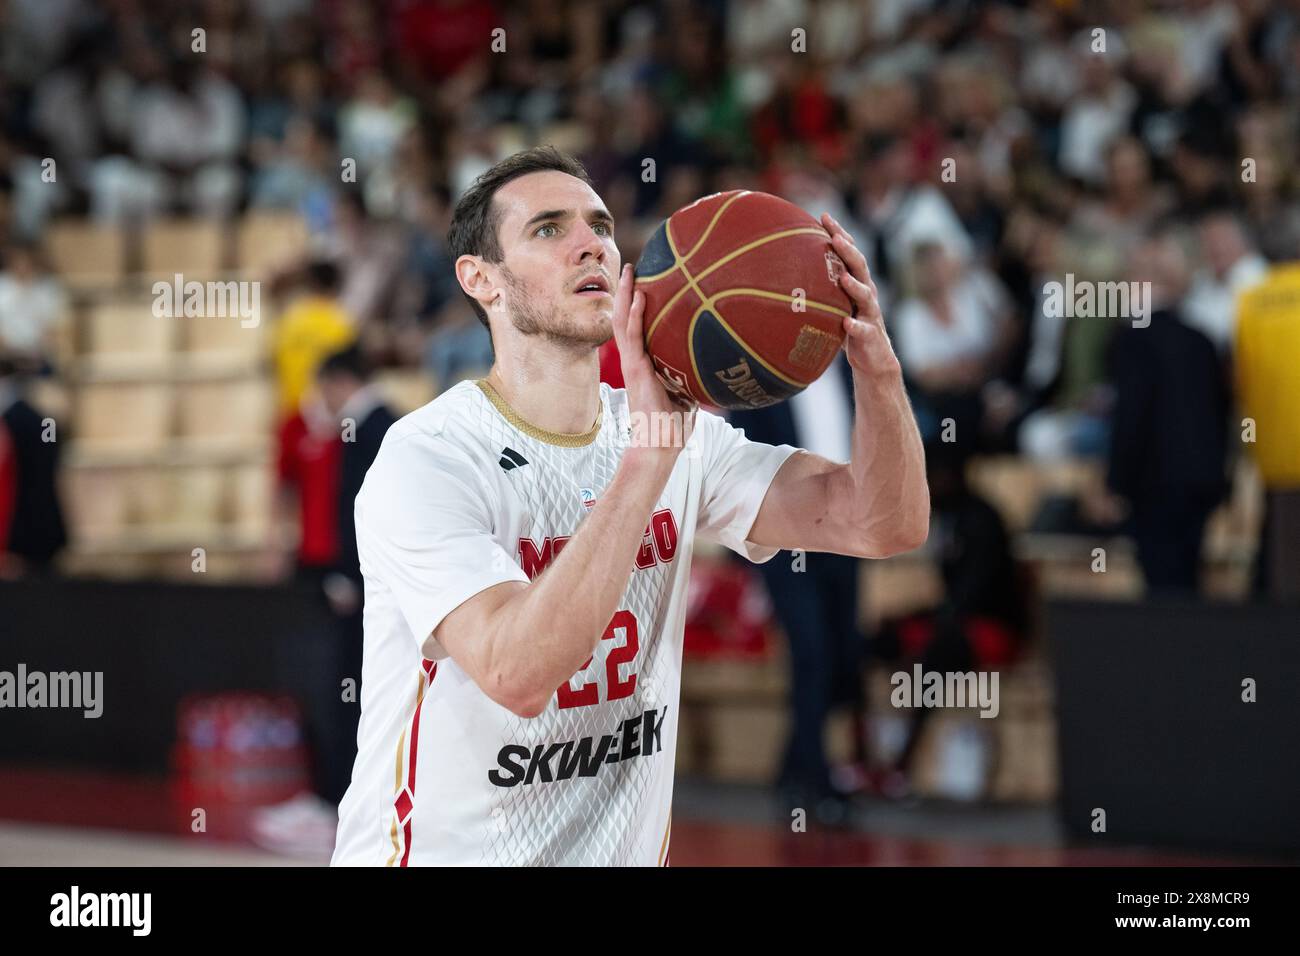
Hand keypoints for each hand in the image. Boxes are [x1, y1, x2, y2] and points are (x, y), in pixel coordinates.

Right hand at [609, 262, 696, 452]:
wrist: (660, 445)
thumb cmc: (674, 424)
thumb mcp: (687, 393)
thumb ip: (692, 376)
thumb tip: (716, 364)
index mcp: (645, 364)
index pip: (639, 329)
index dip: (639, 307)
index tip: (645, 283)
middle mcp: (636, 360)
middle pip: (627, 319)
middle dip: (628, 293)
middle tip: (632, 268)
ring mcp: (633, 363)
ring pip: (624, 322)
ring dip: (626, 296)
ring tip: (629, 271)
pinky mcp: (635, 370)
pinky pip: (632, 337)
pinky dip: (635, 315)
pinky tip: (640, 295)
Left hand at [821, 213, 900, 378]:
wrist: (874, 358)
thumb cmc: (849, 327)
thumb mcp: (835, 304)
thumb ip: (821, 287)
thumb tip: (785, 269)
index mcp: (857, 283)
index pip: (849, 253)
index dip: (839, 234)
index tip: (824, 216)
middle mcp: (867, 294)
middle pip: (860, 267)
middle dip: (848, 251)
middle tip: (835, 237)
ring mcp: (870, 314)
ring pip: (866, 296)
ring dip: (855, 286)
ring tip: (843, 277)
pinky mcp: (870, 336)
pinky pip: (863, 330)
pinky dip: (855, 326)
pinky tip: (846, 322)